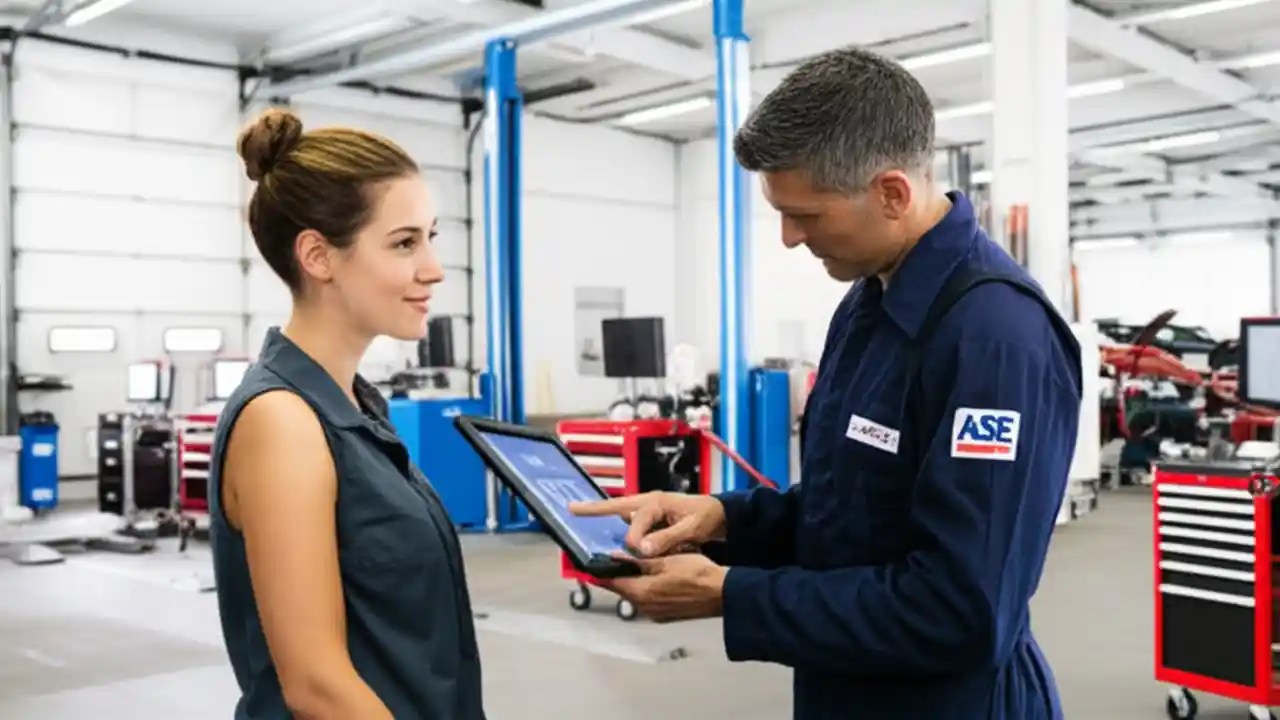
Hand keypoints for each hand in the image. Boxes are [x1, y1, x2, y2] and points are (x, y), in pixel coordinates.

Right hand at [569, 491, 726, 556]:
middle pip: (612, 506)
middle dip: (591, 508)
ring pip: (616, 514)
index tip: (635, 552)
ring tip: (577, 511)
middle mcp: (646, 503)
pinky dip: (613, 523)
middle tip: (572, 509)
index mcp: (656, 503)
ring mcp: (645, 510)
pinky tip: (598, 524)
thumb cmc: (706, 518)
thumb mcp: (691, 529)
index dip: (634, 540)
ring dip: (600, 514)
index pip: (635, 523)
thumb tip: (643, 549)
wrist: (718, 514)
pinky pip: (625, 522)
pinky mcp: (646, 518)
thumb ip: (668, 538)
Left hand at [605, 553, 727, 622]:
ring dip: (634, 581)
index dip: (600, 570)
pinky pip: (649, 600)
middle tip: (616, 557)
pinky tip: (655, 577)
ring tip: (636, 564)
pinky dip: (647, 589)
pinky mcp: (666, 615)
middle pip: (623, 589)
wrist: (721, 593)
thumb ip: (637, 560)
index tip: (593, 561)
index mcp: (640, 593)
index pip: (610, 582)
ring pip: (636, 594)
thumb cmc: (695, 573)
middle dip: (618, 574)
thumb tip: (615, 556)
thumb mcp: (664, 560)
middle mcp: (644, 607)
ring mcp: (655, 613)